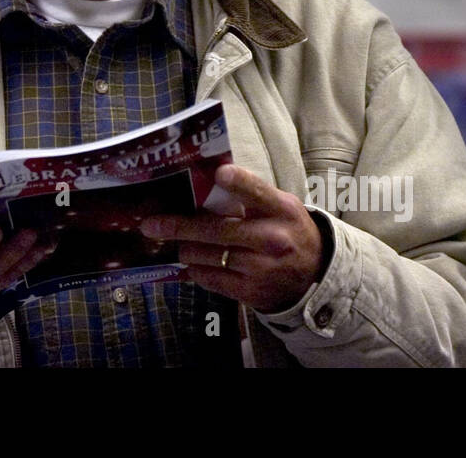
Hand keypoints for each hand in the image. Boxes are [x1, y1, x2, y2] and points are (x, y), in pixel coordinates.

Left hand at [138, 164, 325, 313]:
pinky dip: (194, 269)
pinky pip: (209, 278)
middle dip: (176, 226)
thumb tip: (205, 182)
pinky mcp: (250, 292)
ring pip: (205, 255)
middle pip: (215, 229)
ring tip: (178, 244)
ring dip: (184, 249)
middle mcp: (271, 239)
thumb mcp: (280, 206)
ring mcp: (260, 268)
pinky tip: (189, 263)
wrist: (315, 276)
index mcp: (280, 210)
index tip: (219, 173)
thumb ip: (250, 195)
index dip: (238, 182)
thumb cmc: (288, 230)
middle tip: (150, 225)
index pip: (257, 192)